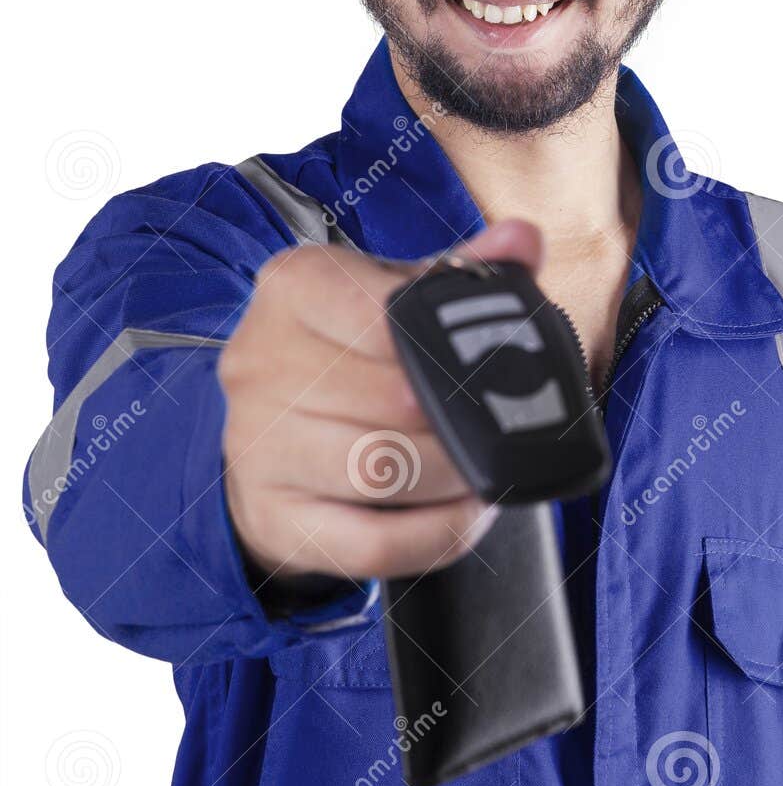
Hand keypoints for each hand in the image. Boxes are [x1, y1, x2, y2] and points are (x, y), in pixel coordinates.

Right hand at [219, 218, 542, 585]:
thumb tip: (523, 241)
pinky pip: (372, 544)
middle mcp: (260, 363)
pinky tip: (468, 512)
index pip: (376, 313)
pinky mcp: (273, 520)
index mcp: (293, 288)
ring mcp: (256, 448)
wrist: (274, 433)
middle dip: (461, 419)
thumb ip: (460, 273)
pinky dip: (437, 533)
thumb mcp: (395, 295)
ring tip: (490, 467)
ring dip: (455, 475)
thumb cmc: (350, 352)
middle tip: (504, 424)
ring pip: (379, 472)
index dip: (442, 344)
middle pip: (386, 400)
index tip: (484, 362)